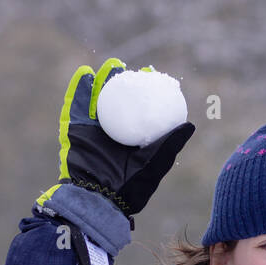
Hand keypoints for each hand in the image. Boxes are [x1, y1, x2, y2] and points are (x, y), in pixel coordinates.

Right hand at [35, 58, 194, 252]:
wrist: (99, 198)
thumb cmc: (131, 186)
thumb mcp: (156, 164)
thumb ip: (171, 144)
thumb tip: (190, 125)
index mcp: (133, 138)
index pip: (141, 109)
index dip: (147, 92)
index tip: (153, 76)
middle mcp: (113, 133)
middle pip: (119, 101)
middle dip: (124, 82)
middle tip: (131, 69)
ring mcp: (92, 131)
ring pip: (97, 99)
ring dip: (103, 81)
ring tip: (112, 66)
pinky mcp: (74, 131)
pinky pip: (76, 106)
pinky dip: (80, 88)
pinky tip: (85, 72)